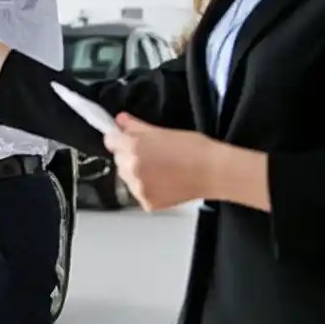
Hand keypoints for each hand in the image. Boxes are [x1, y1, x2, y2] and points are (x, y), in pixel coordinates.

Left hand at [103, 113, 219, 210]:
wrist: (214, 172)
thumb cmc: (194, 149)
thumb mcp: (163, 131)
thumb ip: (136, 127)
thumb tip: (120, 120)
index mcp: (132, 146)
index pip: (110, 141)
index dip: (119, 139)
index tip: (125, 140)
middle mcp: (131, 167)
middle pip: (119, 159)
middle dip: (130, 156)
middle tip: (153, 156)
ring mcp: (138, 187)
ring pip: (127, 178)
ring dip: (137, 174)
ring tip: (162, 170)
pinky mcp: (147, 203)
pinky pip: (139, 194)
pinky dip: (148, 189)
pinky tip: (165, 183)